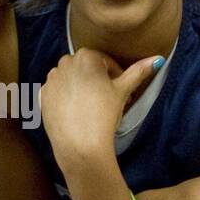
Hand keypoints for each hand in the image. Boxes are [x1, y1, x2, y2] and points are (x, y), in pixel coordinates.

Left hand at [40, 48, 161, 169]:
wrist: (80, 144)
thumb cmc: (104, 114)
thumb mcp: (124, 91)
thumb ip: (139, 72)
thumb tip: (157, 58)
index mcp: (85, 56)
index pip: (105, 62)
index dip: (115, 77)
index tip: (119, 92)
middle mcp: (64, 63)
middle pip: (86, 69)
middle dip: (97, 81)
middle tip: (107, 100)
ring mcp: (51, 79)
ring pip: (70, 79)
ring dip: (80, 88)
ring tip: (91, 107)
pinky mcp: (42, 96)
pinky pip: (57, 92)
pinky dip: (66, 98)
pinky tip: (76, 112)